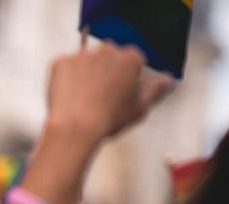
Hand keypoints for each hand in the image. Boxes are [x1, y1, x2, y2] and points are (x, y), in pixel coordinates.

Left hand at [46, 42, 171, 146]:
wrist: (74, 129)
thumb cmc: (109, 120)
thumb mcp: (140, 108)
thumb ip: (156, 90)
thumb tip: (168, 79)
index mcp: (131, 58)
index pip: (131, 61)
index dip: (125, 78)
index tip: (118, 93)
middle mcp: (108, 50)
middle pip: (108, 56)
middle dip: (104, 71)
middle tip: (98, 96)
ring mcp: (83, 55)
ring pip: (85, 61)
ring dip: (84, 74)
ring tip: (81, 100)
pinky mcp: (61, 62)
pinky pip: (63, 67)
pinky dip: (64, 79)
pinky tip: (67, 97)